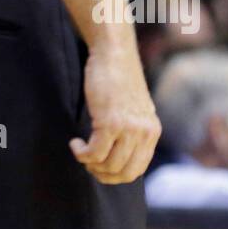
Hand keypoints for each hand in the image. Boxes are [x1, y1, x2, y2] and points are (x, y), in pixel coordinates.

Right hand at [70, 39, 160, 184]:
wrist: (113, 53)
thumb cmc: (118, 77)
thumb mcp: (134, 107)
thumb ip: (132, 130)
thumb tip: (118, 155)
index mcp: (152, 131)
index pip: (137, 170)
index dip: (116, 175)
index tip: (100, 167)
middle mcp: (144, 133)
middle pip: (124, 173)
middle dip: (103, 175)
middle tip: (88, 164)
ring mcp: (129, 129)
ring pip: (109, 166)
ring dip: (90, 163)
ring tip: (80, 150)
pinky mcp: (110, 122)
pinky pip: (94, 153)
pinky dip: (82, 154)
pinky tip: (75, 143)